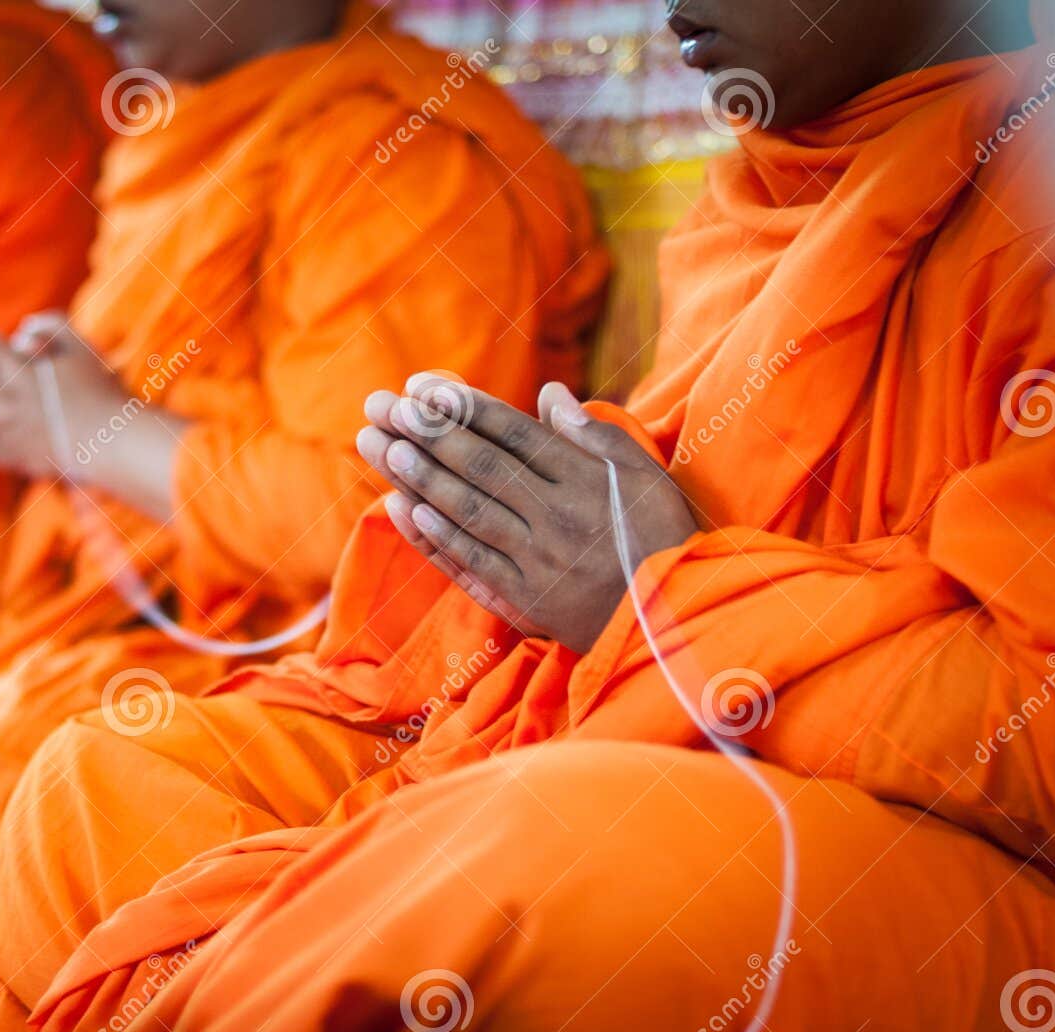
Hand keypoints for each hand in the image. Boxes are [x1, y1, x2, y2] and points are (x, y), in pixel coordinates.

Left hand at [356, 376, 698, 652]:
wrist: (675, 621)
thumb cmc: (662, 537)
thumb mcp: (645, 475)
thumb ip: (595, 435)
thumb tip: (550, 394)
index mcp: (584, 479)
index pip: (510, 433)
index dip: (461, 408)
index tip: (419, 387)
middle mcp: (554, 515)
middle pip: (478, 466)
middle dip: (423, 432)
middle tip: (379, 407)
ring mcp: (535, 560)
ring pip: (466, 510)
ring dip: (417, 477)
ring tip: (379, 446)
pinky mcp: (524, 600)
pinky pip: (471, 563)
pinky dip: (436, 537)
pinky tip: (404, 509)